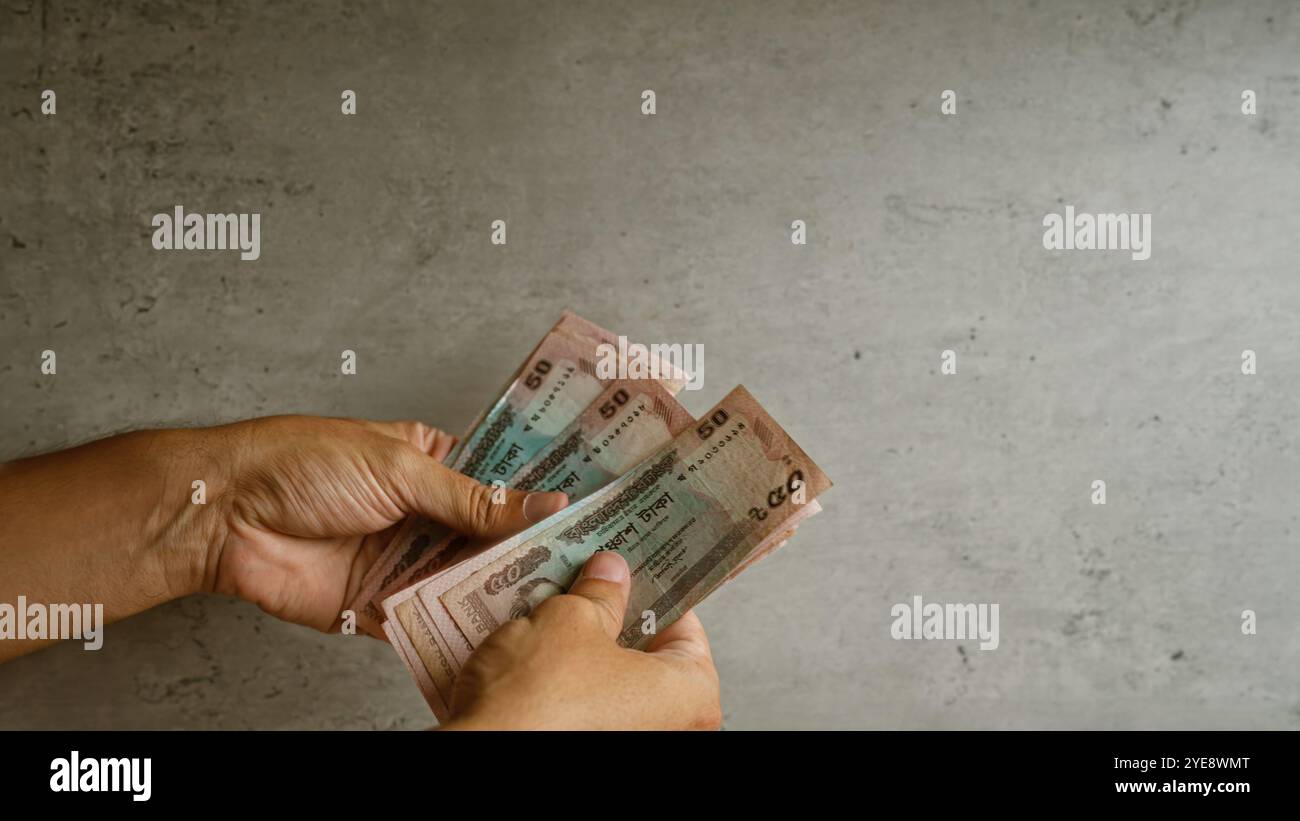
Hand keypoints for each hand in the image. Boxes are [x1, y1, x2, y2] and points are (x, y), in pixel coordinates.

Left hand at [198, 416, 567, 634]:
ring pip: (467, 582)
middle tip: (587, 561)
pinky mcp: (383, 606)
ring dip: (502, 591)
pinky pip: (432, 621)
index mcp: (431, 465)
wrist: (226, 516)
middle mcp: (423, 514)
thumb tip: (545, 504)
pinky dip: (461, 628)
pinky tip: (500, 632)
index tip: (590, 508)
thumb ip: (475, 499)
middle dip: (531, 550)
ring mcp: (405, 561)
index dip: (541, 495)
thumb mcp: (400, 469)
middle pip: (491, 537)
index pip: (499, 482)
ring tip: (556, 599)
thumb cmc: (302, 464)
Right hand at [444, 551, 721, 729]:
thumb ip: (601, 593)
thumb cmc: (541, 697)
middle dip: (615, 617)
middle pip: (647, 655)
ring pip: (612, 680)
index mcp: (690, 695)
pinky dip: (567, 679)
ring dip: (586, 647)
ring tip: (556, 607)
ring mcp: (625, 740)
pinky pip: (585, 707)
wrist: (480, 749)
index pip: (686, 627)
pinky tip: (537, 648)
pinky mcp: (585, 743)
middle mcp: (669, 727)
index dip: (654, 591)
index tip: (633, 567)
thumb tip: (610, 572)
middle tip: (591, 580)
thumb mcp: (572, 620)